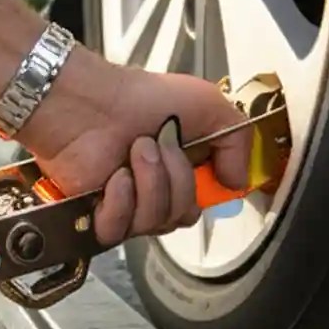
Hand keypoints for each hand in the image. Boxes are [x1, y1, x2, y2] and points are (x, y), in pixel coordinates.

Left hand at [17, 49, 251, 245]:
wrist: (90, 101)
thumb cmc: (140, 97)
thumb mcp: (209, 105)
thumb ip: (238, 143)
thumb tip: (236, 183)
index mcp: (179, 168)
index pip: (204, 203)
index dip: (207, 191)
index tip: (203, 166)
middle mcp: (153, 189)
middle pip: (183, 216)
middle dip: (176, 179)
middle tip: (155, 144)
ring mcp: (124, 204)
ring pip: (155, 223)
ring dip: (150, 183)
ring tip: (133, 151)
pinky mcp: (95, 215)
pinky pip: (119, 231)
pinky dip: (121, 203)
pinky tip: (115, 178)